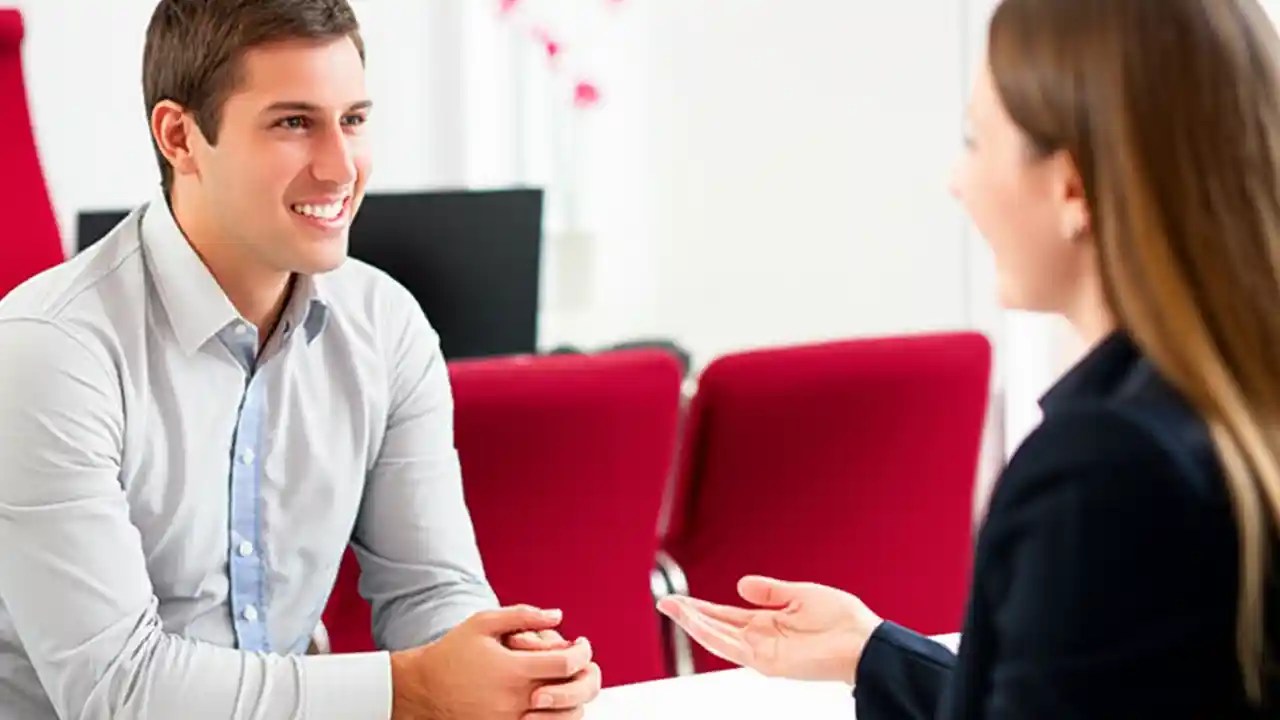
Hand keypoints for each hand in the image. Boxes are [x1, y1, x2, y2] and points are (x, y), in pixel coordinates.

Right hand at [390, 605, 601, 718]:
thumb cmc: (453, 652)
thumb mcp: (483, 623)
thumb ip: (523, 615)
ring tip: (568, 682)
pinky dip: (555, 717)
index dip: (583, 652)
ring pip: (563, 719)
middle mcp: (515, 701)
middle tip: (581, 665)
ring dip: (574, 700)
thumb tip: (558, 615)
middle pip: (572, 696)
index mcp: (513, 671)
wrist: (422, 689)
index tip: (582, 644)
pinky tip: (552, 700)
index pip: (566, 665)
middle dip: (585, 678)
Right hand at [656, 575, 882, 684]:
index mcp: (769, 623)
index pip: (726, 615)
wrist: (864, 640)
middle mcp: (762, 639)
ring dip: (693, 623)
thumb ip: (770, 591)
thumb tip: (741, 584)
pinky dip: (710, 634)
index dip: (702, 608)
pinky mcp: (768, 662)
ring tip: (671, 608)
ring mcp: (763, 652)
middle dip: (689, 615)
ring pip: (718, 638)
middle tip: (664, 603)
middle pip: (716, 627)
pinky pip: (732, 648)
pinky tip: (694, 622)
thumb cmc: (843, 620)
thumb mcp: (800, 595)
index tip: (680, 599)